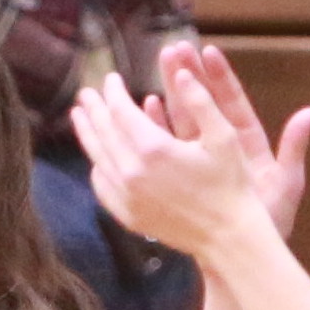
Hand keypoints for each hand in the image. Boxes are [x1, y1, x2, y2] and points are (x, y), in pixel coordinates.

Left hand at [71, 67, 271, 260]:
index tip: (112, 78)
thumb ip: (201, 101)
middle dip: (94, 108)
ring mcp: (127, 196)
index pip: (120, 110)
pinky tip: (97, 158)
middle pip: (103, 132)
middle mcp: (132, 172)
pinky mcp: (128, 215)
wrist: (227, 236)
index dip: (113, 91)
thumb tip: (181, 73)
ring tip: (79, 117)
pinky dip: (97, 167)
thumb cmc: (231, 184)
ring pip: (97, 158)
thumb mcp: (224, 136)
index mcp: (153, 148)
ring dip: (87, 134)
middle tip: (86, 93)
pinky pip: (103, 186)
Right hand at [156, 35, 309, 236]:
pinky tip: (147, 106)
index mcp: (248, 144)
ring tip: (156, 66)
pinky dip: (159, 126)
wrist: (243, 256)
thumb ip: (294, 148)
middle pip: (204, 104)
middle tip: (172, 48)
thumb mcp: (286, 184)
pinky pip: (169, 145)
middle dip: (188, 75)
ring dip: (170, 93)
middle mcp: (223, 147)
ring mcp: (201, 159)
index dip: (220, 78)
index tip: (208, 52)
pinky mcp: (185, 174)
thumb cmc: (268, 223)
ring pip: (184, 119)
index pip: (232, 103)